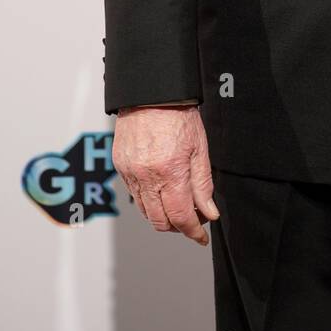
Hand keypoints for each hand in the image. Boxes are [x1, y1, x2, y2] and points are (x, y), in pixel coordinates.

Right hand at [112, 106, 218, 245]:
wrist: (151, 94)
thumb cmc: (178, 115)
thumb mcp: (200, 148)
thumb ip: (203, 184)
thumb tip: (209, 213)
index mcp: (170, 171)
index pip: (181, 217)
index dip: (193, 232)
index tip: (201, 236)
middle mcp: (147, 176)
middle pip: (160, 221)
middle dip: (177, 227)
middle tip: (191, 221)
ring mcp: (131, 173)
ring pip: (145, 212)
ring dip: (162, 216)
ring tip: (177, 206)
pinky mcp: (120, 167)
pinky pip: (133, 195)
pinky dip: (147, 200)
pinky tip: (160, 191)